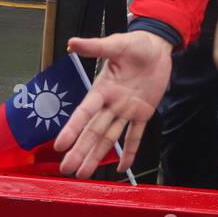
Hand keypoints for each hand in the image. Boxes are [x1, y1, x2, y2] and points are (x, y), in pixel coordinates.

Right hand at [54, 30, 171, 177]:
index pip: (84, 112)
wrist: (157, 46)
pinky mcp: (143, 112)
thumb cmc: (135, 43)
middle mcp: (111, 103)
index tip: (60, 145)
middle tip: (67, 169)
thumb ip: (96, 47)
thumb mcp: (116, 44)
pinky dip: (130, 151)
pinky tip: (123, 168)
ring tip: (84, 173)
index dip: (72, 128)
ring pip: (109, 137)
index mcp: (102, 88)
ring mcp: (126, 110)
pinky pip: (135, 135)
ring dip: (96, 155)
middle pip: (93, 130)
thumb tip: (72, 42)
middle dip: (80, 150)